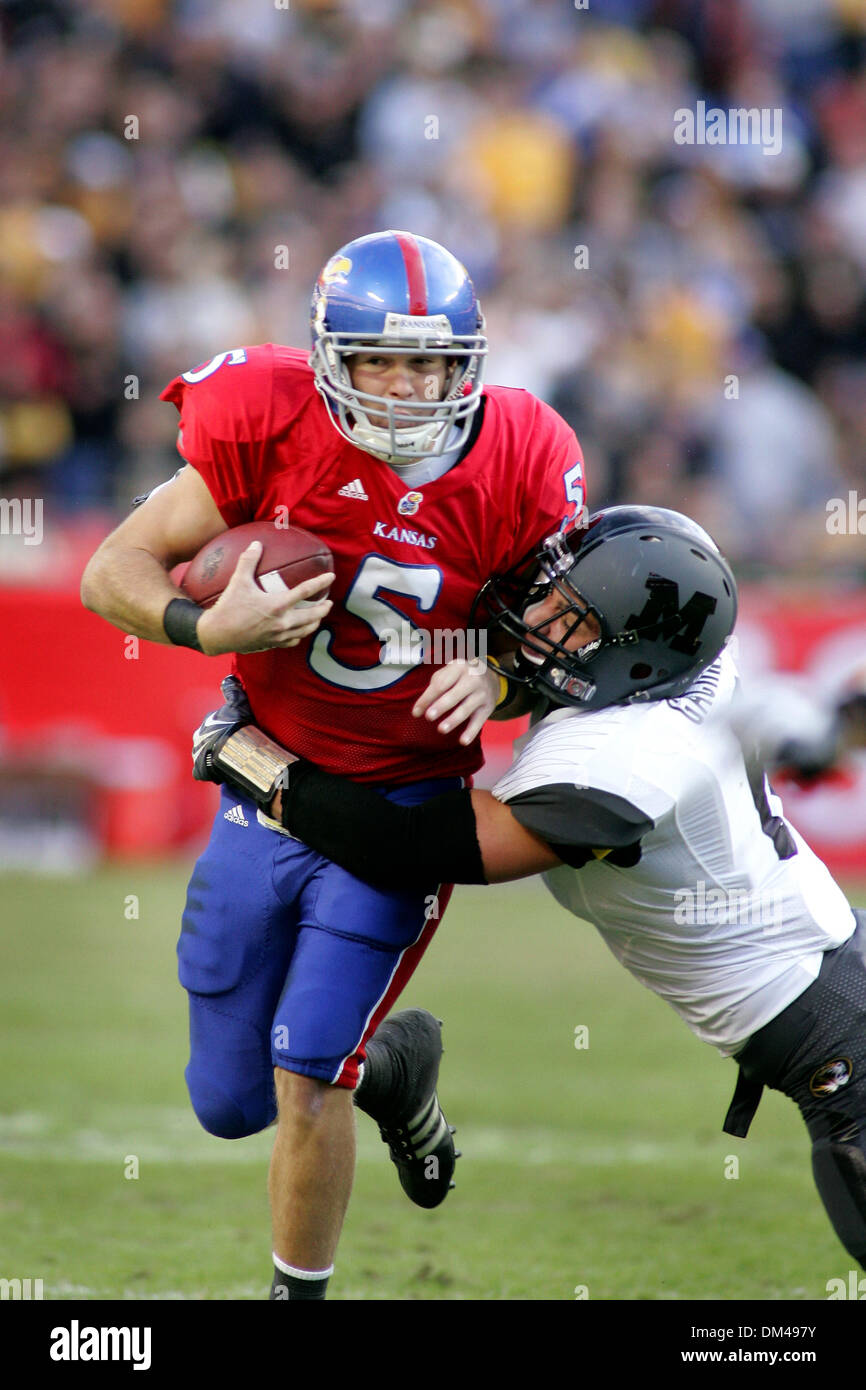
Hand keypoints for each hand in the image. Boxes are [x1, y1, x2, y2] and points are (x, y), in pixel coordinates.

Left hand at [192, 674, 252, 782]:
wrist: (232, 749)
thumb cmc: (236, 725)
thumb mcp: (238, 704)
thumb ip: (233, 690)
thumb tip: (228, 677)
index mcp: (207, 722)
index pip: (215, 723)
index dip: (226, 727)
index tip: (236, 732)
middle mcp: (199, 737)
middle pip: (208, 739)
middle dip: (218, 743)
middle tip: (235, 748)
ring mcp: (198, 754)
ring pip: (206, 755)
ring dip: (214, 758)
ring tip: (230, 762)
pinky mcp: (200, 770)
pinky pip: (204, 772)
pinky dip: (210, 773)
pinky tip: (222, 774)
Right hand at [196, 541, 334, 654]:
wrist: (217, 634)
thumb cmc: (228, 607)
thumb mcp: (238, 581)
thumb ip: (248, 561)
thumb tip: (256, 544)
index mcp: (277, 605)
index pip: (305, 591)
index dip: (321, 582)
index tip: (331, 577)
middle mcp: (282, 622)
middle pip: (312, 616)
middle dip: (324, 609)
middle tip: (329, 603)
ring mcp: (279, 635)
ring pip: (305, 630)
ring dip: (315, 623)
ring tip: (318, 617)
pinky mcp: (272, 644)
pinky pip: (292, 641)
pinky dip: (299, 635)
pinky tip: (299, 631)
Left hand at [413, 658, 500, 745]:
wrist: (491, 677)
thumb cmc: (460, 677)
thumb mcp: (450, 672)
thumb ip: (436, 684)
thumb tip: (423, 705)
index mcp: (459, 668)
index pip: (440, 684)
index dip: (427, 698)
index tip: (415, 712)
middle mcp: (473, 679)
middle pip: (454, 695)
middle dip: (441, 706)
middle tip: (428, 717)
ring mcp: (482, 694)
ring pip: (466, 709)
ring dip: (453, 720)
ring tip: (441, 729)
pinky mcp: (488, 707)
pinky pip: (479, 721)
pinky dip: (471, 732)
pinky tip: (463, 741)